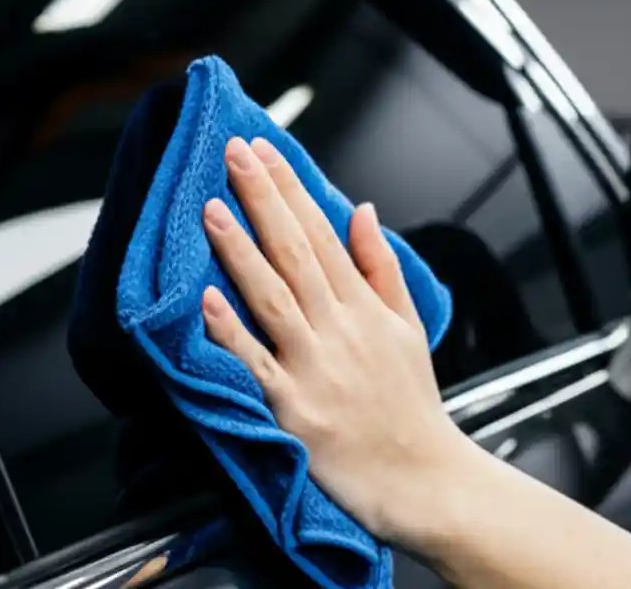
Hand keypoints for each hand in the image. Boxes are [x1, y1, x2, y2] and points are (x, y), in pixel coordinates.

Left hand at [201, 136, 471, 544]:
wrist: (423, 480)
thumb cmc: (411, 408)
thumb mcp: (409, 327)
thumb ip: (382, 267)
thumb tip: (363, 210)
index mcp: (366, 308)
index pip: (323, 233)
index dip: (291, 188)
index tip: (264, 150)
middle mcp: (340, 329)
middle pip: (296, 252)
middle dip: (263, 198)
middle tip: (233, 153)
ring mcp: (315, 368)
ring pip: (273, 296)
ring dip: (241, 250)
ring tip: (211, 209)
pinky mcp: (293, 409)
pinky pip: (256, 363)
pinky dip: (231, 331)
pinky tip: (206, 299)